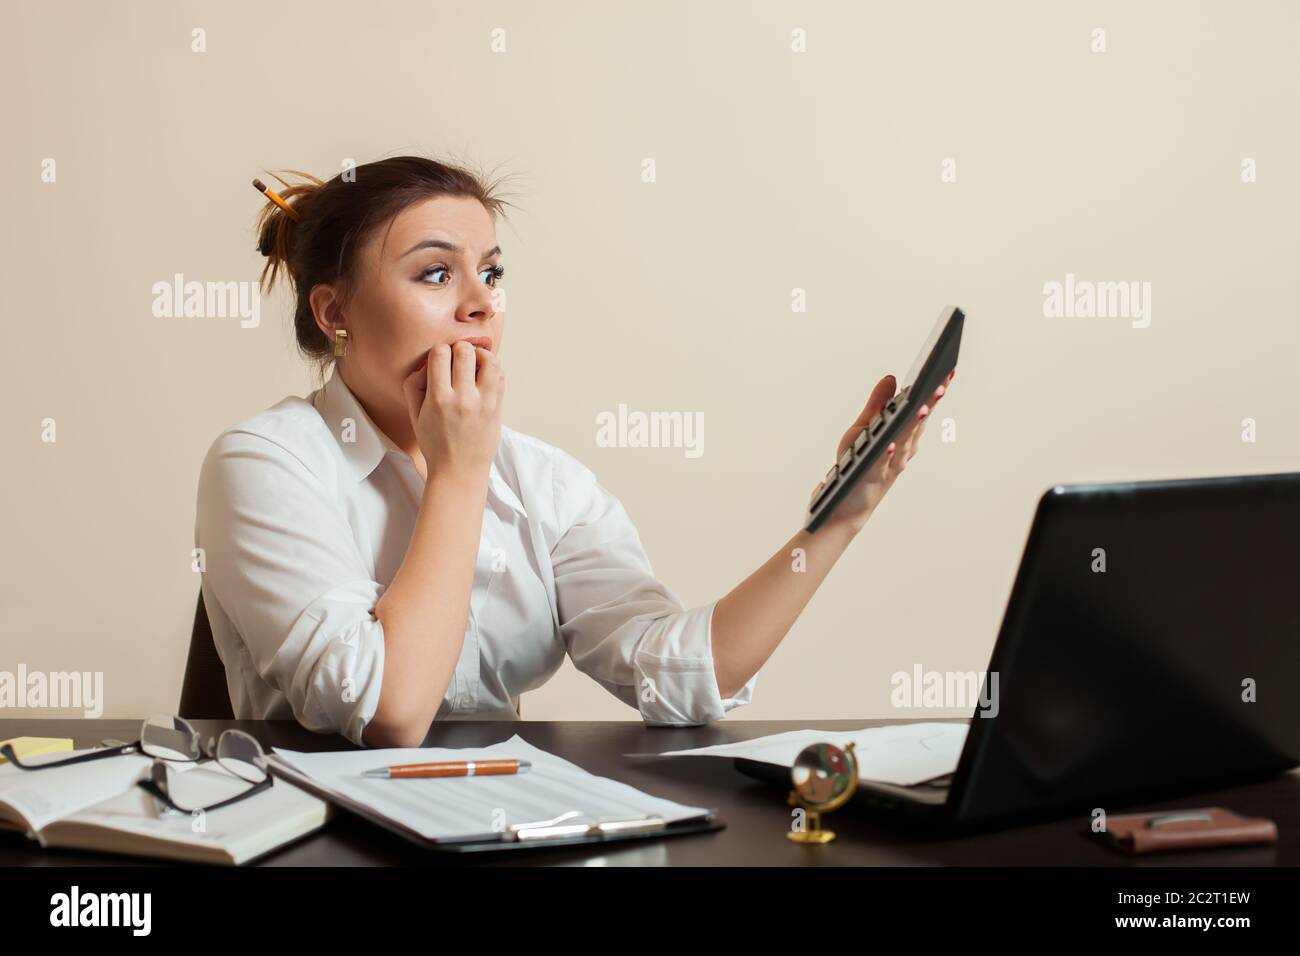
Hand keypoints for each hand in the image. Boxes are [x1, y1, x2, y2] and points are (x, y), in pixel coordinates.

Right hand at [401, 341, 504, 481]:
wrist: (459, 471)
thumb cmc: (435, 444)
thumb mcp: (414, 416)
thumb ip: (413, 386)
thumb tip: (424, 363)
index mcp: (438, 399)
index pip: (440, 353)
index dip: (439, 351)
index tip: (440, 360)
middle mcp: (462, 399)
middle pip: (465, 351)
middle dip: (460, 348)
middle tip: (458, 359)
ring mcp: (483, 404)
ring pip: (489, 360)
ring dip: (481, 355)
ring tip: (474, 363)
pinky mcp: (497, 408)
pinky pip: (500, 376)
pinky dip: (493, 368)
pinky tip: (483, 375)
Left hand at [821, 367, 954, 532]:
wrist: (847, 504)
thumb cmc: (858, 463)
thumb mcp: (866, 427)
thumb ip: (879, 404)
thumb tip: (891, 377)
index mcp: (904, 435)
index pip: (921, 408)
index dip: (933, 391)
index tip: (947, 370)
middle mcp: (904, 449)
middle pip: (918, 422)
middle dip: (930, 403)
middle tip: (942, 382)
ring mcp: (891, 463)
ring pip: (905, 441)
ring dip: (914, 425)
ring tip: (921, 407)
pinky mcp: (873, 476)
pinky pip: (881, 463)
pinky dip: (887, 453)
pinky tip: (890, 442)